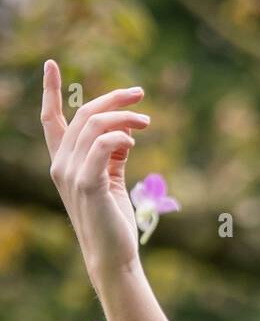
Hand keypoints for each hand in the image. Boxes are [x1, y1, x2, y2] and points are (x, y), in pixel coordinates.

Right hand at [40, 59, 151, 282]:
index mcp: (63, 163)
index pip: (51, 120)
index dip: (51, 91)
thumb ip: (113, 155)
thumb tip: (124, 131)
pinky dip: (119, 137)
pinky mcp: (88, 185)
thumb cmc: (113, 221)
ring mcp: (71, 175)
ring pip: (94, 126)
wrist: (113, 256)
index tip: (51, 64)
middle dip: (112, 99)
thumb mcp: (112, 181)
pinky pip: (102, 146)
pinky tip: (134, 141)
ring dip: (124, 117)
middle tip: (140, 94)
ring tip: (146, 122)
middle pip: (83, 116)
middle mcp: (61, 166)